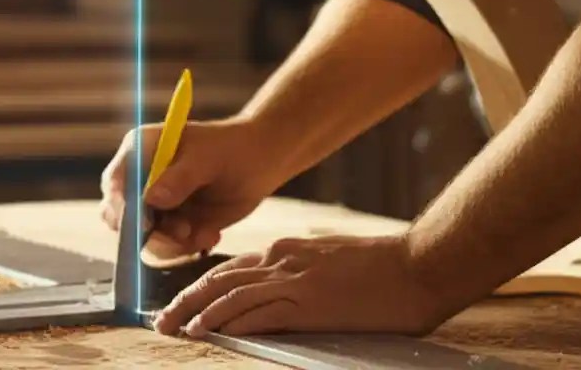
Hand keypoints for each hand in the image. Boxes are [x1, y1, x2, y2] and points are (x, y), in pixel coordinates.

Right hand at [99, 118, 285, 258]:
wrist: (261, 161)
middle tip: (182, 231)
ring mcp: (156, 206)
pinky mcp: (172, 225)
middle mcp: (140, 180)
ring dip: (173, 243)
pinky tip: (211, 232)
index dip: (122, 206)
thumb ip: (180, 178)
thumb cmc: (232, 147)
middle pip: (121, 217)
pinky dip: (188, 247)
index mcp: (139, 151)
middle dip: (149, 232)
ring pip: (145, 239)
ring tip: (203, 231)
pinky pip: (168, 248)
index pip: (116, 182)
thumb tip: (150, 200)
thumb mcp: (207, 158)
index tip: (144, 224)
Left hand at [153, 234, 445, 337]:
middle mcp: (283, 259)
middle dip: (185, 300)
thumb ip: (305, 276)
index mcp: (288, 250)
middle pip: (219, 278)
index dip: (202, 287)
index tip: (182, 304)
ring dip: (194, 312)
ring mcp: (294, 279)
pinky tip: (205, 331)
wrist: (419, 265)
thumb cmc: (387, 270)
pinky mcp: (307, 302)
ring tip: (170, 328)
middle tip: (160, 320)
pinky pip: (255, 312)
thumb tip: (290, 295)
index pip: (232, 268)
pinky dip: (225, 322)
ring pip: (228, 294)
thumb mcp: (334, 265)